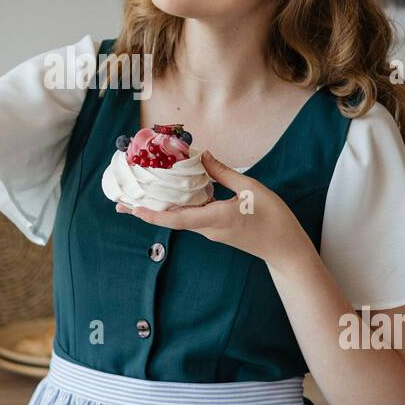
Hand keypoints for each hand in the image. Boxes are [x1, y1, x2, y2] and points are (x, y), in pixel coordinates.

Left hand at [116, 151, 314, 268]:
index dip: (154, 214)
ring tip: (136, 196)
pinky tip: (168, 195)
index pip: (178, 219)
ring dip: (158, 208)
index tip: (133, 208)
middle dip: (145, 210)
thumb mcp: (250, 189)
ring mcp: (211, 231)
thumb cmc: (273, 219)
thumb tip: (202, 155)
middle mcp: (208, 228)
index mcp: (216, 219)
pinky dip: (175, 207)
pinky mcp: (216, 229)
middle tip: (119, 201)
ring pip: (179, 218)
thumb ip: (223, 172)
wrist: (285, 249)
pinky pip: (190, 217)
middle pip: (171, 219)